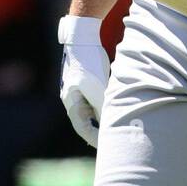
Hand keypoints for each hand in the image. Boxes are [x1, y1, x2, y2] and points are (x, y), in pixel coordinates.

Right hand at [58, 16, 109, 146]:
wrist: (82, 37)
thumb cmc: (88, 62)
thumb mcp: (97, 88)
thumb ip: (102, 108)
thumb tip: (109, 125)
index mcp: (71, 102)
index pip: (83, 129)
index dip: (96, 140)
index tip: (108, 148)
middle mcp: (72, 98)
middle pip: (86, 122)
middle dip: (99, 131)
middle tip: (113, 142)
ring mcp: (77, 90)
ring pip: (91, 111)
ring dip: (102, 118)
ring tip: (115, 127)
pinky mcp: (84, 81)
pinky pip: (94, 99)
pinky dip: (103, 106)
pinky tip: (113, 107)